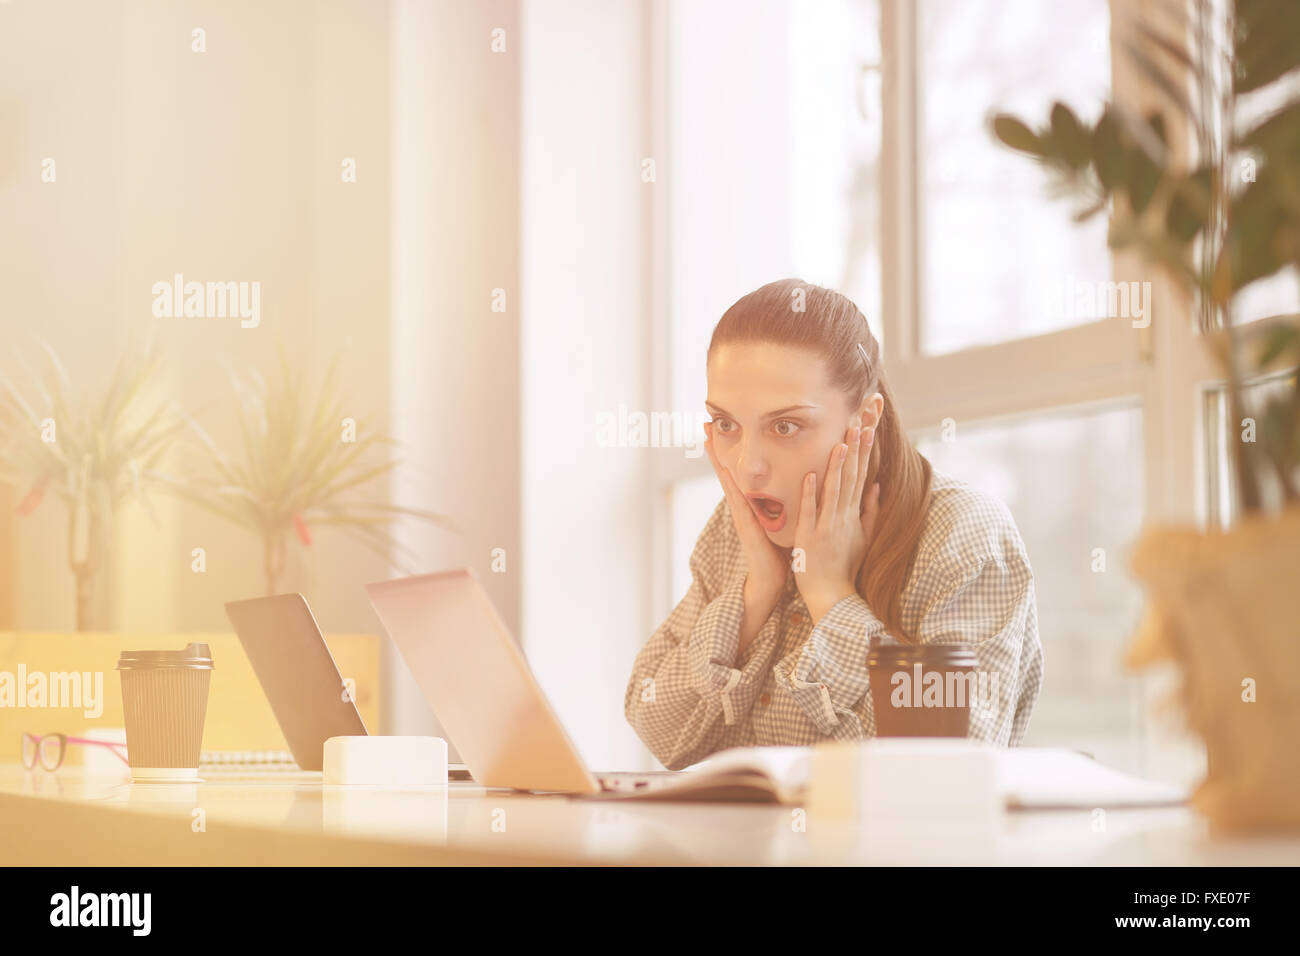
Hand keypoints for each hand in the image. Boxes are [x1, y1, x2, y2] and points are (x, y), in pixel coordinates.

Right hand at [703, 421, 789, 598]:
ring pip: (727, 482)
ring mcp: (740, 517)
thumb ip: (779, 506)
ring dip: (717, 460)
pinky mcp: (746, 527)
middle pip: (726, 472)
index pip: (737, 473)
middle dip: (716, 449)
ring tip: (708, 439)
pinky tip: (727, 468)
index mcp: (750, 506)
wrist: (770, 582)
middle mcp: (742, 508)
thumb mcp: (779, 523)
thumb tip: (790, 486)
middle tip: (706, 424)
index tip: (721, 430)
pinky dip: (731, 484)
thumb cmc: (778, 554)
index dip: (728, 452)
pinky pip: (738, 501)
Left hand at [793, 420, 880, 621]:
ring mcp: (828, 526)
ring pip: (834, 490)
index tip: (867, 428)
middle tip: (858, 423)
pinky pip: (811, 512)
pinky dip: (811, 494)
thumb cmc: (845, 566)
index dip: (864, 451)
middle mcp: (843, 516)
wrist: (833, 594)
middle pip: (851, 477)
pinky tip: (811, 475)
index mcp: (854, 514)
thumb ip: (870, 510)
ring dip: (837, 466)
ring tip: (840, 442)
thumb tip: (876, 485)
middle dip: (855, 450)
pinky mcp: (811, 537)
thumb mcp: (864, 537)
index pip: (860, 475)